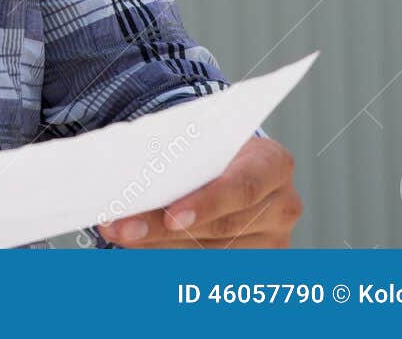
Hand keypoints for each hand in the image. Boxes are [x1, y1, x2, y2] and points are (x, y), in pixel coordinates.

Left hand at [101, 135, 300, 247]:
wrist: (236, 162)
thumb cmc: (213, 146)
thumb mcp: (204, 137)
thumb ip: (179, 155)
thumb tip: (129, 175)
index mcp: (274, 163)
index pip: (244, 187)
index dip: (207, 204)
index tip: (172, 218)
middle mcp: (282, 205)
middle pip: (221, 227)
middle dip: (164, 229)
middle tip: (122, 228)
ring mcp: (273, 239)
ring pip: (210, 251)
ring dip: (158, 244)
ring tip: (119, 233)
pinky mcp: (256, 261)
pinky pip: (208, 264)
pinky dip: (168, 254)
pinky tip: (138, 244)